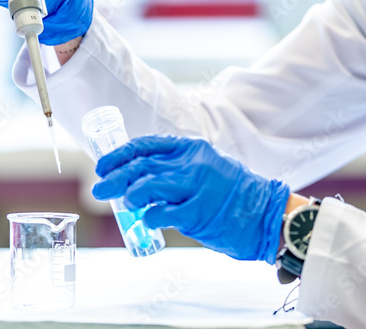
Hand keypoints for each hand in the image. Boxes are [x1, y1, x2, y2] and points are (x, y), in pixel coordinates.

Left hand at [92, 135, 290, 263]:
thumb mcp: (207, 166)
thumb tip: (140, 178)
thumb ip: (178, 168)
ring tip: (123, 204)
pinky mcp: (198, 212)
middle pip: (141, 166)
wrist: (265, 214)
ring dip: (129, 196)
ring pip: (148, 185)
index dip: (120, 155)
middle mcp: (192, 163)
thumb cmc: (234, 193)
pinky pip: (162, 213)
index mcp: (193, 148)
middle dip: (114, 177)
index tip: (104, 164)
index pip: (147, 145)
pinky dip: (149, 217)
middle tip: (99, 188)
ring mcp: (196, 187)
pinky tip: (146, 220)